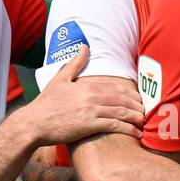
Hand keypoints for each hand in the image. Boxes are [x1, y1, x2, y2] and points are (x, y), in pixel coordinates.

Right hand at [27, 48, 144, 144]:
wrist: (34, 123)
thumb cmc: (46, 103)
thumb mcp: (60, 79)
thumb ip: (75, 63)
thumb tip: (85, 46)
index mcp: (88, 85)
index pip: (117, 87)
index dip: (131, 94)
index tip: (139, 100)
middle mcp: (92, 96)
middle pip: (123, 99)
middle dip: (138, 106)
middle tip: (146, 112)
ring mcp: (91, 110)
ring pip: (122, 112)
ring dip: (137, 118)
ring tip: (144, 123)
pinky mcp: (89, 125)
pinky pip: (115, 126)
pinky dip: (129, 130)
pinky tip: (137, 134)